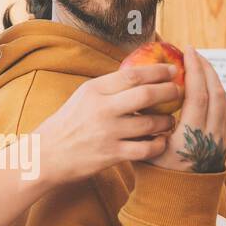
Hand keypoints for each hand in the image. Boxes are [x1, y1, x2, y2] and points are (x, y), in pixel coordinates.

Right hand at [32, 63, 179, 184]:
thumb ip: (109, 87)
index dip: (158, 70)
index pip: (133, 74)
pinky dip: (158, 144)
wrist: (46, 156)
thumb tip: (140, 75)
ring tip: (170, 120)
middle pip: (146, 95)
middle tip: (179, 92)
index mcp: (94, 90)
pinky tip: (162, 142)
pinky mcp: (112, 155)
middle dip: (169, 91)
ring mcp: (108, 133)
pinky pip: (146, 149)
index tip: (173, 69)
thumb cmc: (67, 125)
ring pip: (150, 123)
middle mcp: (102, 109)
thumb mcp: (82, 97)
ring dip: (166, 120)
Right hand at [145, 48, 225, 172]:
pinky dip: (216, 93)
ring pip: (224, 101)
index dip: (195, 71)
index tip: (187, 53)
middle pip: (216, 93)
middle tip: (193, 53)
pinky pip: (224, 111)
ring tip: (200, 66)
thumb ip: (148, 124)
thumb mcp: (147, 150)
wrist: (180, 201)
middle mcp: (209, 138)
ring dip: (213, 80)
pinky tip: (206, 86)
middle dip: (206, 69)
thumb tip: (141, 92)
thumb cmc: (156, 175)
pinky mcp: (224, 142)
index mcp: (189, 138)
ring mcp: (220, 140)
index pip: (198, 96)